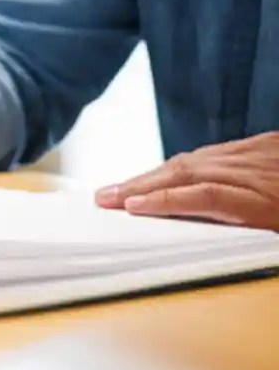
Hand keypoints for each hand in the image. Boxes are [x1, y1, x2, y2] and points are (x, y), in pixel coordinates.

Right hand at [95, 132, 278, 228]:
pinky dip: (183, 163)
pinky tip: (164, 172)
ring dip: (155, 174)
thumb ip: (242, 227)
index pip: (207, 196)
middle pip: (190, 173)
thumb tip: (190, 222)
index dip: (165, 200)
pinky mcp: (264, 142)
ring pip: (195, 160)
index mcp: (269, 202)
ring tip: (124, 188)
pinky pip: (213, 151)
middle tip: (106, 196)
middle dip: (143, 184)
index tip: (131, 207)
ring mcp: (260, 152)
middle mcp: (259, 170)